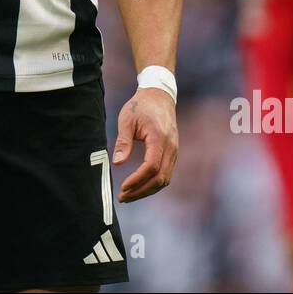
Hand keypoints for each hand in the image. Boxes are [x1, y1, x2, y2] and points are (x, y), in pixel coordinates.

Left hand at [112, 86, 177, 201]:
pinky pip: (166, 174)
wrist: (159, 96)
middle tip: (123, 198)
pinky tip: (139, 186)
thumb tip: (117, 163)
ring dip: (147, 190)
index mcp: (160, 138)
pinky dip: (153, 184)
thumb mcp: (127, 120)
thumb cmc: (141, 106)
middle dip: (141, 191)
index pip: (151, 167)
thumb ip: (123, 142)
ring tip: (129, 195)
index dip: (137, 180)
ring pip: (165, 179)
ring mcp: (174, 151)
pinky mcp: (173, 153)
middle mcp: (171, 147)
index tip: (123, 187)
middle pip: (160, 178)